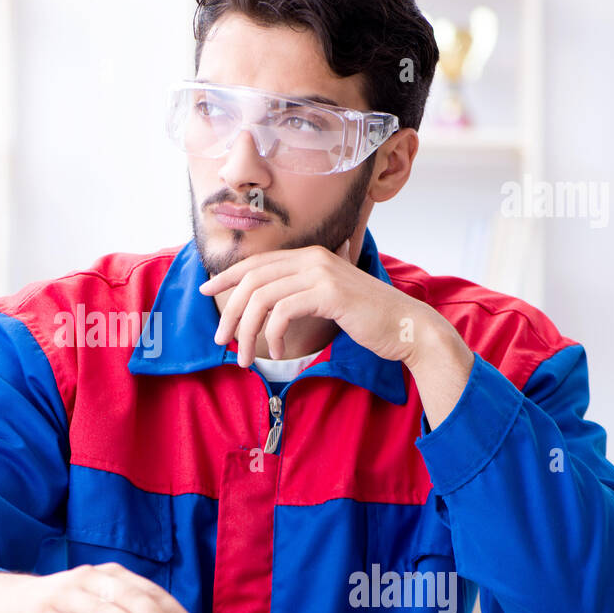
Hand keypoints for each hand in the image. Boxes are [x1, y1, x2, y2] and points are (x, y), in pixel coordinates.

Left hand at [198, 239, 448, 368]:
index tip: (206, 291)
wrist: (407, 327)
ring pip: (262, 297)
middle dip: (230, 310)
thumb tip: (264, 306)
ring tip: (244, 357)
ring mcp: (321, 273)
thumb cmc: (367, 319)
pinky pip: (282, 313)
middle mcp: (313, 257)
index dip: (227, 276)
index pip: (257, 262)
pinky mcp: (329, 293)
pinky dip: (273, 336)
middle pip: (253, 279)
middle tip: (221, 339)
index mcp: (310, 255)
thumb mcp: (327, 299)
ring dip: (247, 330)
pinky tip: (279, 353)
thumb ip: (299, 294)